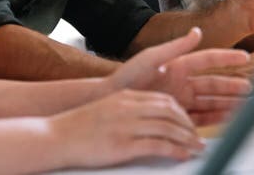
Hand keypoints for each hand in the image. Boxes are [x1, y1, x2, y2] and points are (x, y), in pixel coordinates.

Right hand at [50, 89, 203, 167]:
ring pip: (168, 127)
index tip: (190, 123)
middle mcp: (128, 107)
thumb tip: (149, 119)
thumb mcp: (106, 109)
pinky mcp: (123, 145)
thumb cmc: (78, 126)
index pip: (163, 100)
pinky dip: (174, 150)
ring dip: (187, 139)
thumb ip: (127, 109)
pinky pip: (157, 146)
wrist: (56, 136)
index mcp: (125, 96)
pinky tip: (181, 155)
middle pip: (170, 111)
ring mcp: (126, 125)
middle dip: (188, 125)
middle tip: (197, 137)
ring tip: (196, 148)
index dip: (181, 112)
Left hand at [109, 28, 252, 125]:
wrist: (112, 99)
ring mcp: (180, 98)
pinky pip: (201, 117)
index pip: (208, 59)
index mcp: (178, 65)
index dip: (227, 58)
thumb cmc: (128, 76)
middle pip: (214, 83)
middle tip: (251, 87)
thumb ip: (176, 46)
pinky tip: (228, 118)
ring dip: (228, 102)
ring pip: (211, 100)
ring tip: (245, 105)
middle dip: (232, 85)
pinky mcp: (176, 114)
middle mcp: (182, 81)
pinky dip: (215, 118)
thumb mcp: (152, 57)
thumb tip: (197, 31)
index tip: (245, 56)